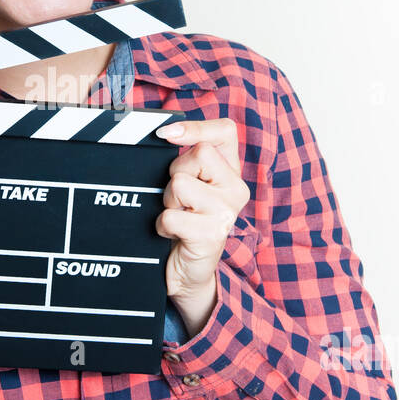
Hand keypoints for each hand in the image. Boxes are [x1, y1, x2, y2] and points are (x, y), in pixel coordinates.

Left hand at [153, 117, 250, 333]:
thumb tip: (166, 132)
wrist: (189, 273)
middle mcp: (236, 189)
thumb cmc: (185, 222)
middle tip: (178, 197)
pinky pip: (171, 216)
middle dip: (176, 172)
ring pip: (181, 183)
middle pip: (199, 154)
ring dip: (168, 201)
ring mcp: (226, 213)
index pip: (225, 131)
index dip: (195, 127)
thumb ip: (188, 158)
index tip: (166, 134)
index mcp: (231, 172)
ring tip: (177, 215)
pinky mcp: (212, 236)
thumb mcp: (190, 185)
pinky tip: (173, 234)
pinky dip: (162, 225)